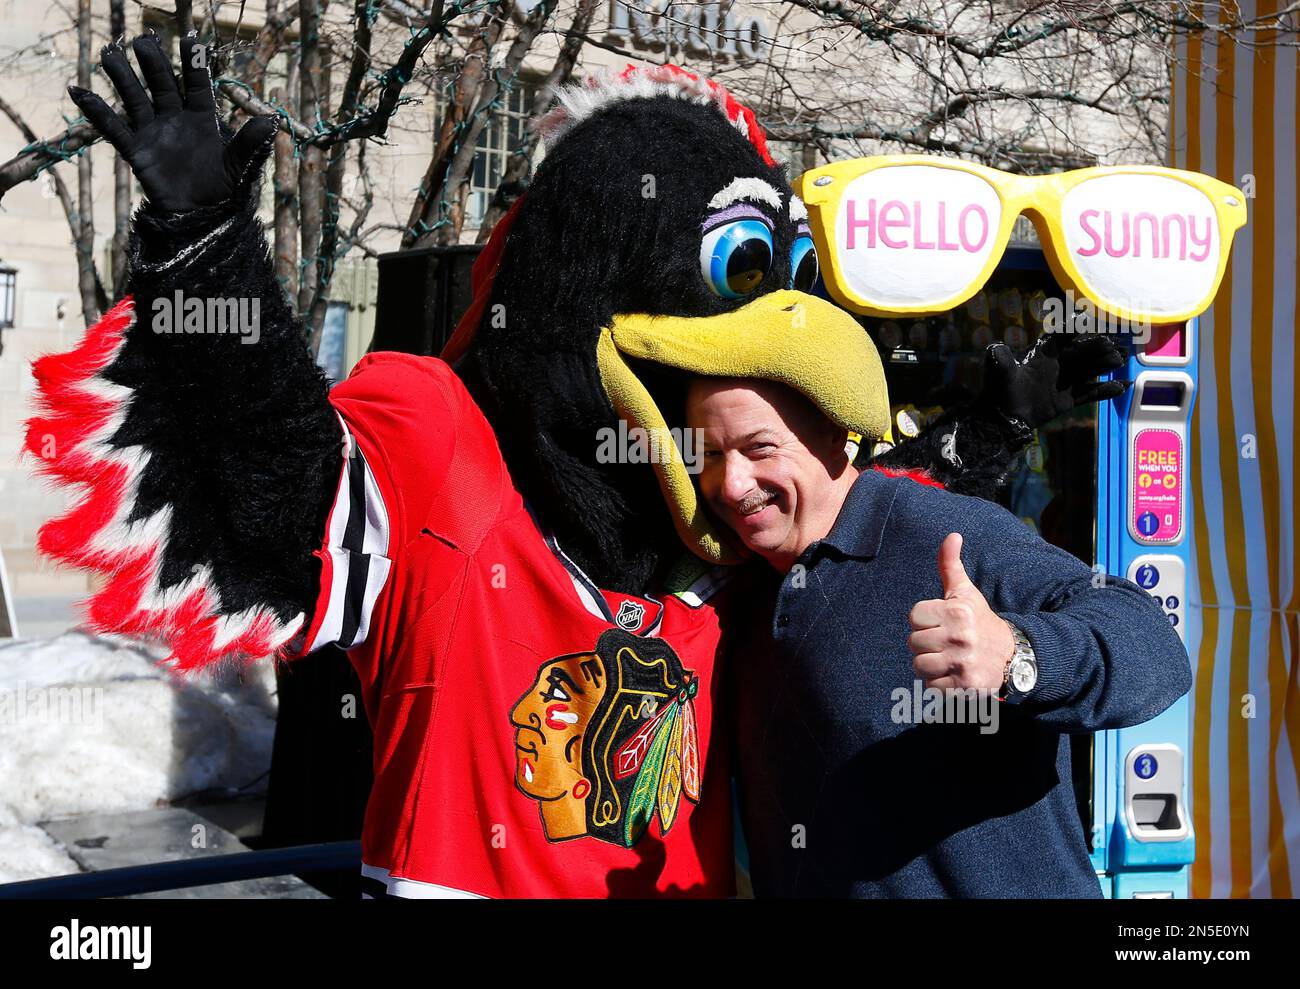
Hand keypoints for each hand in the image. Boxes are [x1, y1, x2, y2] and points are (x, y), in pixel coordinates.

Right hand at [68, 32, 276, 211]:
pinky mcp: (137, 151)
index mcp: (204, 119)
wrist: (202, 219)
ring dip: (122, 78)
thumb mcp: (240, 167)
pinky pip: (114, 129)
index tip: (190, 40)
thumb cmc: (224, 191)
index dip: (194, 64)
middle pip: (162, 85)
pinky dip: (97, 112)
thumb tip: (271, 120)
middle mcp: (176, 119)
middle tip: (142, 40)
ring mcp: (154, 133)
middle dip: (153, 63)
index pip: (198, 85)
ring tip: (109, 55)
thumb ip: (250, 143)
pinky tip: (79, 91)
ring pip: (135, 99)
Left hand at [907, 533, 1013, 691]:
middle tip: (945, 643)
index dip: (924, 620)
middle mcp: (960, 638)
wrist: (1014, 656)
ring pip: (919, 666)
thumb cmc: (980, 621)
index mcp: (957, 612)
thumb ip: (950, 565)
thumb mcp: (966, 592)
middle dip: (925, 644)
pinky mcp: (964, 686)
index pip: (914, 616)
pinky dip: (939, 683)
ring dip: (930, 665)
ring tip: (947, 659)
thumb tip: (952, 535)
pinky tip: (954, 674)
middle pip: (913, 643)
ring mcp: (962, 664)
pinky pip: (931, 687)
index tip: (941, 623)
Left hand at [982, 330, 1127, 429]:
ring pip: (1089, 370)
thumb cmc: (1000, 391)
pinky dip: (1105, 391)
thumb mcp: (999, 372)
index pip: (1061, 337)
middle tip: (1113, 344)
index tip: (1089, 321)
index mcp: (1042, 353)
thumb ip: (999, 360)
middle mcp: (1057, 364)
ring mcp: (1065, 381)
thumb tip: (995, 348)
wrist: (1003, 418)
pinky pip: (1090, 393)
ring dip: (1104, 365)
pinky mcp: (1068, 399)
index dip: (1074, 329)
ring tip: (1120, 360)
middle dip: (1097, 348)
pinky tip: (1121, 387)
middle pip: (1081, 352)